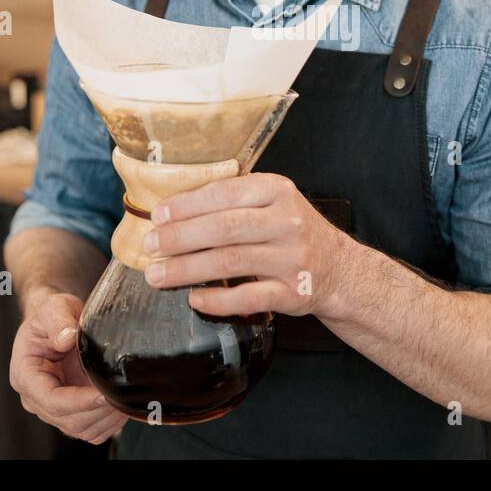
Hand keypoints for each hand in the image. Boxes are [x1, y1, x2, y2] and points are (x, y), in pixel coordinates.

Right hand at [8, 290, 128, 445]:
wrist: (55, 321)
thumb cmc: (51, 314)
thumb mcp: (54, 308)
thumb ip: (58, 321)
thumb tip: (66, 339)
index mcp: (26, 375)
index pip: (51, 400)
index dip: (79, 401)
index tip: (103, 393)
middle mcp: (36, 398)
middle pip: (67, 419)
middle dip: (97, 410)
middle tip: (122, 393)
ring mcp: (53, 408)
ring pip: (80, 429)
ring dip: (105, 419)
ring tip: (125, 398)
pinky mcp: (70, 412)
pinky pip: (90, 430)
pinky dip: (108, 423)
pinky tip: (121, 404)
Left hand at [144, 172, 350, 318]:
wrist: (339, 269)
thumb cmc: (291, 231)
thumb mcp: (273, 202)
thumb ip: (233, 201)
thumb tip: (172, 212)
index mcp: (278, 190)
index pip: (226, 193)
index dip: (187, 205)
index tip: (157, 216)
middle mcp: (287, 222)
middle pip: (224, 228)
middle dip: (180, 237)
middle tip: (150, 246)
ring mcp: (291, 258)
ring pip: (231, 262)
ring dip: (188, 269)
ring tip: (158, 274)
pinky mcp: (292, 293)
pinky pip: (249, 297)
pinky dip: (218, 300)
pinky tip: (194, 299)